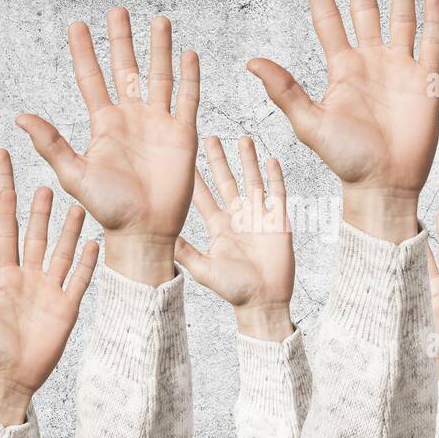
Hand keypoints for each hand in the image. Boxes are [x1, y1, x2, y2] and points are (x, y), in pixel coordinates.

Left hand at [0, 186, 98, 426]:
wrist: (10, 377)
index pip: (5, 237)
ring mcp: (48, 291)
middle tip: (47, 186)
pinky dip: (87, 263)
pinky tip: (95, 244)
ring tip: (78, 208)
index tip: (7, 186)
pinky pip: (79, 280)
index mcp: (2, 277)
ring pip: (61, 254)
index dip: (6, 212)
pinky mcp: (66, 306)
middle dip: (41, 214)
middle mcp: (26, 278)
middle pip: (35, 238)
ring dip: (69, 232)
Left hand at [17, 10, 197, 285]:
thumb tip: (21, 116)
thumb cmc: (107, 210)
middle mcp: (131, 118)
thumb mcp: (74, 175)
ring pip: (160, 76)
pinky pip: (187, 99)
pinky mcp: (182, 135)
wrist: (144, 232)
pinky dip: (189, 77)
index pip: (91, 78)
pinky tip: (189, 54)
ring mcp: (158, 124)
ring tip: (158, 21)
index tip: (76, 24)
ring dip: (159, 49)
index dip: (84, 51)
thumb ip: (51, 144)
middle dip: (122, 40)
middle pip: (125, 69)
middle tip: (117, 11)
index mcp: (104, 124)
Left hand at [175, 136, 293, 341]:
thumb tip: (160, 236)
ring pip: (251, 181)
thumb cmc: (234, 290)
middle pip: (225, 181)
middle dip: (218, 159)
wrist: (263, 301)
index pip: (203, 195)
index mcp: (218, 226)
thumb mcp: (203, 269)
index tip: (183, 156)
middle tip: (210, 136)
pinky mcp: (277, 221)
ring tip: (242, 139)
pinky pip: (277, 194)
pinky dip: (274, 177)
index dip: (194, 177)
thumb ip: (185, 252)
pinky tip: (270, 159)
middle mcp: (236, 217)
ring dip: (247, 160)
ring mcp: (258, 217)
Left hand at [248, 0, 438, 242]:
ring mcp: (399, 70)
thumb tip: (252, 61)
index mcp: (342, 70)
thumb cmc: (345, 161)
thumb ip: (284, 91)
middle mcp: (370, 63)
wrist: (384, 185)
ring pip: (401, 18)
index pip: (329, 20)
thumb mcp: (310, 123)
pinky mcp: (426, 81)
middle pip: (365, 10)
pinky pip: (431, 43)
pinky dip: (434, 19)